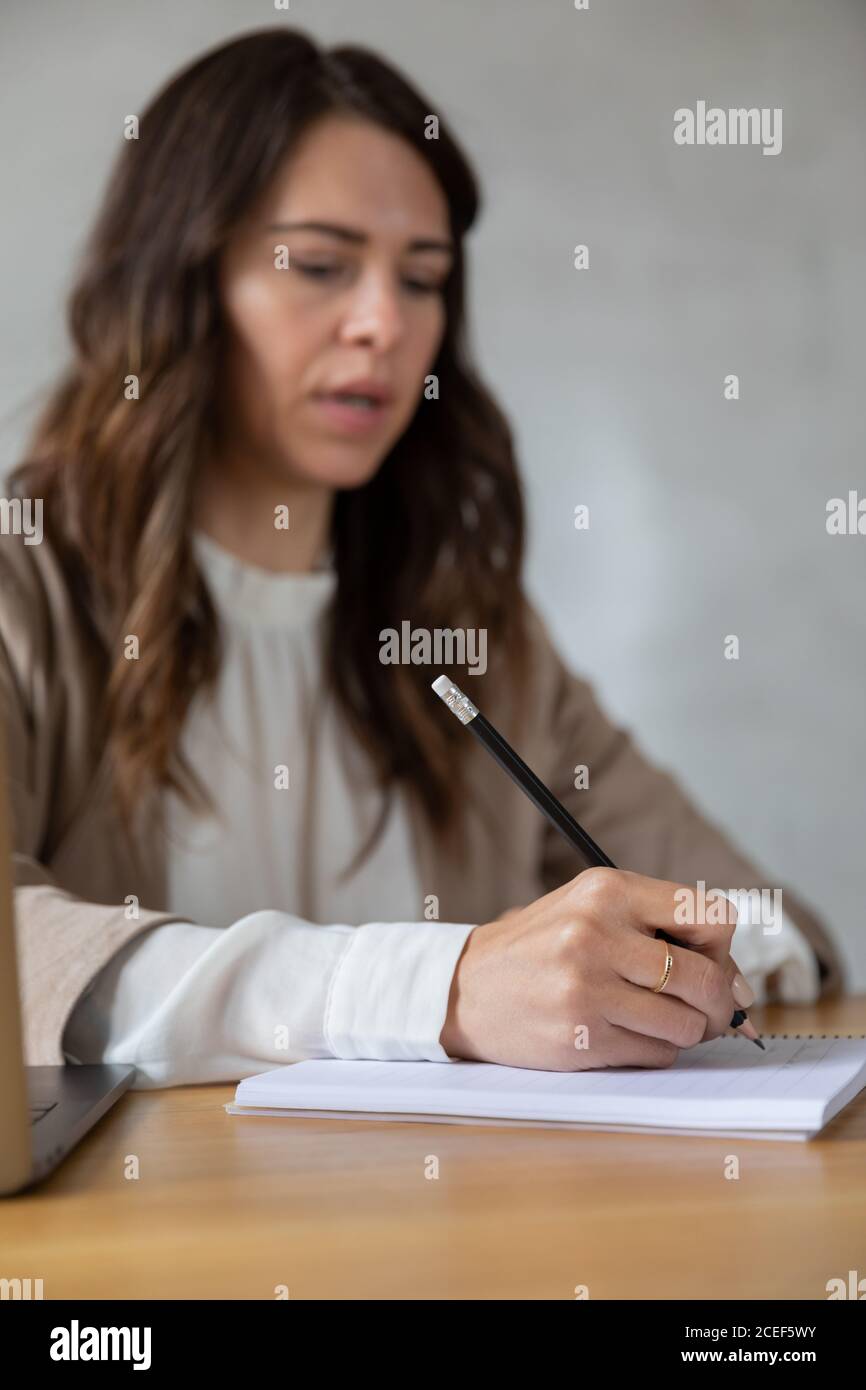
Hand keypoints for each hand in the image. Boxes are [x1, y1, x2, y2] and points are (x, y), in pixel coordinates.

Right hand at [440, 866, 749, 1070]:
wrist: (466, 987)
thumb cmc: (542, 948)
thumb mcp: (592, 911)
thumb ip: (662, 931)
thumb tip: (743, 989)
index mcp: (607, 890)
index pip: (713, 917)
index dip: (724, 948)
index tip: (710, 963)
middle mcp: (598, 933)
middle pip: (707, 978)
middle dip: (719, 1003)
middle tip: (708, 1011)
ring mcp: (588, 988)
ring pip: (688, 1024)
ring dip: (685, 1031)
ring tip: (654, 1019)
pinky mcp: (581, 1036)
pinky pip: (658, 1053)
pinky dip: (655, 1050)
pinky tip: (624, 1034)